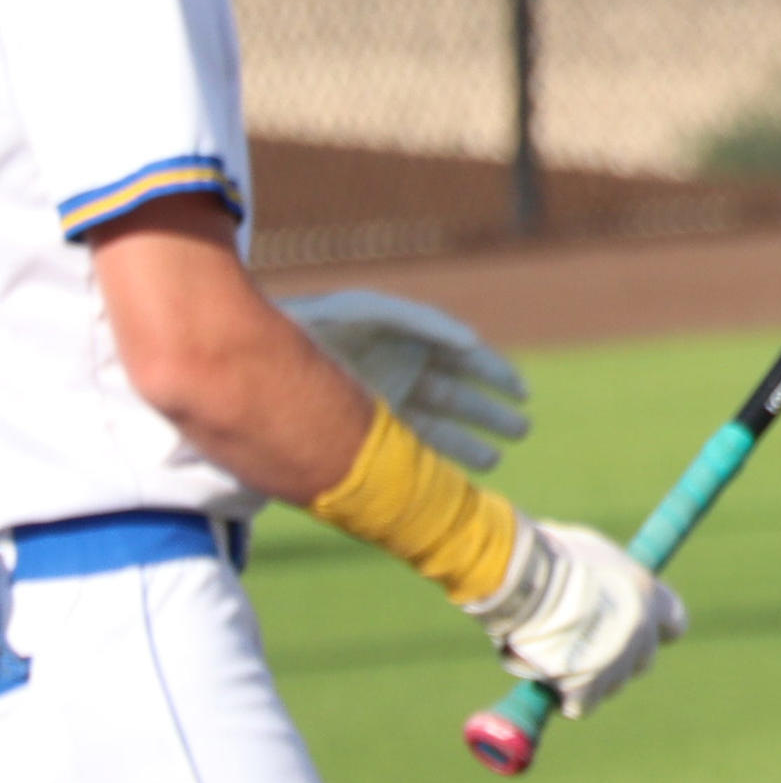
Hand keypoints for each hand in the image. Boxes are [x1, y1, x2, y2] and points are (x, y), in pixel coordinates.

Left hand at [278, 288, 530, 471]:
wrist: (256, 352)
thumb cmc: (318, 323)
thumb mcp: (374, 311)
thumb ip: (426, 323)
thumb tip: (473, 340)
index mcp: (409, 343)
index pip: (465, 363)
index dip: (497, 376)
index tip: (523, 393)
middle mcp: (400, 375)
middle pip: (456, 398)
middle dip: (489, 414)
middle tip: (521, 430)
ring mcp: (382, 402)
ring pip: (436, 426)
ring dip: (466, 442)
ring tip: (493, 460)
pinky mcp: (362, 427)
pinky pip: (407, 445)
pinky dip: (432, 458)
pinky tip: (452, 471)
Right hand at [467, 518, 685, 713]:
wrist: (530, 583)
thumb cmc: (554, 556)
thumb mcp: (592, 551)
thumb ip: (604, 574)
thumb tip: (594, 572)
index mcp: (650, 597)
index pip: (674, 623)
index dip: (657, 629)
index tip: (640, 629)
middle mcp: (641, 633)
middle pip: (644, 660)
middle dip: (621, 659)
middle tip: (591, 651)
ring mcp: (616, 662)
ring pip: (613, 685)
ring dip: (593, 680)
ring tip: (560, 664)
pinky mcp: (586, 687)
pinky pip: (582, 705)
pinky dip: (569, 701)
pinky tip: (552, 688)